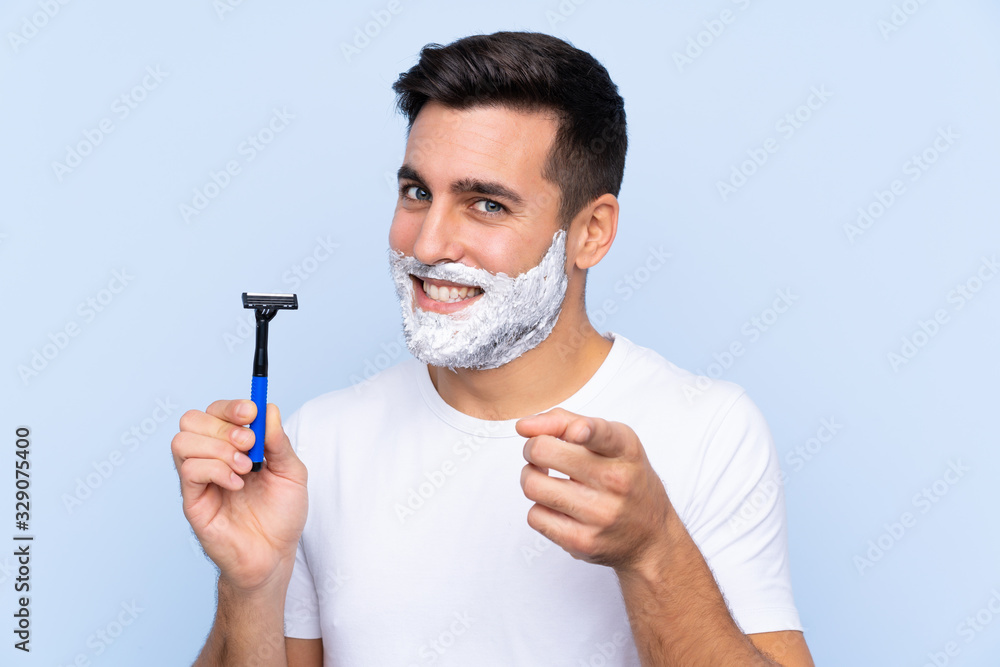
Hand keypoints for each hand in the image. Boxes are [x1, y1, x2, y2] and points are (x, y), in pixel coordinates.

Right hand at [171, 400, 307, 592]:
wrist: (275, 556)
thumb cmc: (281, 515)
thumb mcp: (291, 472)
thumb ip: (279, 441)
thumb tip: (268, 408)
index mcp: (232, 446)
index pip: (216, 411)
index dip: (231, 406)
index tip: (251, 412)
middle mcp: (211, 458)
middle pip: (192, 419)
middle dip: (222, 424)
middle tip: (250, 444)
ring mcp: (199, 480)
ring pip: (182, 441)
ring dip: (218, 448)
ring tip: (246, 469)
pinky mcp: (192, 501)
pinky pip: (189, 470)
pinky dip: (216, 470)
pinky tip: (237, 485)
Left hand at [516, 408, 670, 572]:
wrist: (652, 537)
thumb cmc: (627, 481)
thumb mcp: (612, 442)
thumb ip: (568, 422)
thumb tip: (524, 426)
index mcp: (625, 450)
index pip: (603, 434)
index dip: (584, 430)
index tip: (576, 432)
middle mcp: (615, 481)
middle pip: (543, 452)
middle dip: (532, 448)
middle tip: (541, 453)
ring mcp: (599, 514)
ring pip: (532, 485)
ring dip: (531, 478)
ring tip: (548, 479)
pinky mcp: (582, 541)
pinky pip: (535, 517)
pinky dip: (540, 509)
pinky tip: (558, 507)